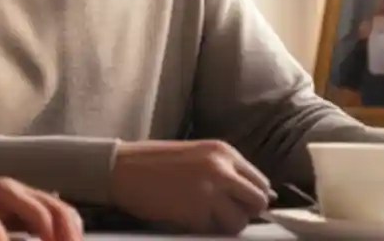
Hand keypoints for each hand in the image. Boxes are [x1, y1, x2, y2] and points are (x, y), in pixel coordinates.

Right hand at [110, 140, 271, 233]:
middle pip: (258, 201)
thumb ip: (226, 171)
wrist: (122, 168)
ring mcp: (209, 191)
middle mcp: (221, 169)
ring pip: (239, 222)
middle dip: (246, 213)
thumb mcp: (198, 156)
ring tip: (205, 219)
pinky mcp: (195, 212)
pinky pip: (213, 231)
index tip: (241, 205)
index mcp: (223, 151)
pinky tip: (188, 219)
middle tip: (226, 215)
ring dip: (226, 226)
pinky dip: (205, 230)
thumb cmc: (155, 162)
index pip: (260, 181)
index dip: (253, 198)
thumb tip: (257, 195)